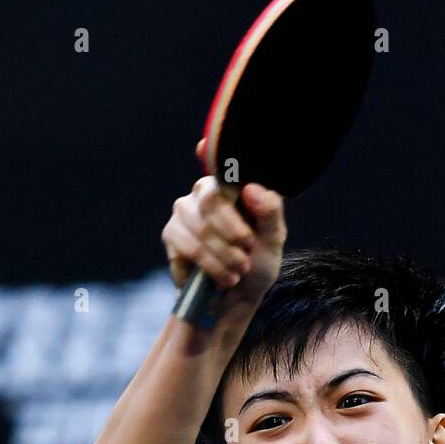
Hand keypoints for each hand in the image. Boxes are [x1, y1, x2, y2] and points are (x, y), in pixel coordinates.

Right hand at [161, 138, 286, 312]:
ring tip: (238, 271)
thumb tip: (251, 188)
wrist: (239, 298)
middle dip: (232, 232)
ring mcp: (184, 212)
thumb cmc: (258, 263)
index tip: (203, 145)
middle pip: (210, 198)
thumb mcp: (273, 240)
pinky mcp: (171, 235)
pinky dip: (208, 265)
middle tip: (246, 254)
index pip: (218, 162)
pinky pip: (186, 245)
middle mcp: (204, 192)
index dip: (210, 151)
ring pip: (199, 226)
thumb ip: (270, 213)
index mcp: (231, 186)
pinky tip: (221, 277)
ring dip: (222, 254)